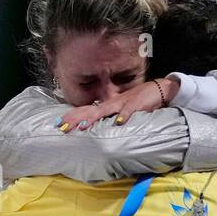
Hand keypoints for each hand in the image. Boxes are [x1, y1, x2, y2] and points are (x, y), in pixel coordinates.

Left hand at [55, 78, 178, 132]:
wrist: (158, 88)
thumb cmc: (138, 99)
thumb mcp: (120, 106)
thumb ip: (108, 113)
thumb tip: (95, 119)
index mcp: (107, 104)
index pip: (86, 110)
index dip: (72, 116)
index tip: (58, 123)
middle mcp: (112, 103)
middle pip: (90, 111)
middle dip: (75, 119)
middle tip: (62, 127)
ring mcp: (123, 103)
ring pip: (106, 110)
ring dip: (94, 118)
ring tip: (83, 126)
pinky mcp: (137, 105)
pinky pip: (129, 111)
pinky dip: (124, 116)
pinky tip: (118, 123)